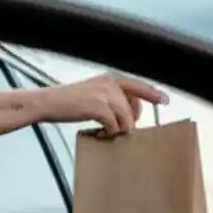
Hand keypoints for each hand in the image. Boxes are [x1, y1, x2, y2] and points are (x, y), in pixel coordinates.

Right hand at [33, 72, 168, 134]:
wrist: (47, 102)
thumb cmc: (67, 102)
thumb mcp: (91, 92)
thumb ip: (110, 98)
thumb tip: (126, 114)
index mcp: (110, 78)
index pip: (137, 85)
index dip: (152, 93)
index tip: (165, 100)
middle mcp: (110, 84)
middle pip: (133, 108)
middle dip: (129, 122)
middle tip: (115, 129)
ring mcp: (105, 95)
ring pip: (126, 120)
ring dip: (118, 130)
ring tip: (105, 132)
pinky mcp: (99, 108)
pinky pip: (115, 126)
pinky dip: (109, 133)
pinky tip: (99, 133)